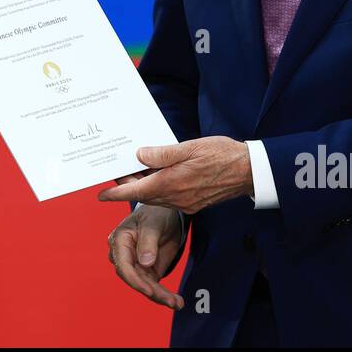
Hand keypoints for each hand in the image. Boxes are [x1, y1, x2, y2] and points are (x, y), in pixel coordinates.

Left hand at [97, 137, 252, 213]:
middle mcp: (176, 198)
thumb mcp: (189, 147)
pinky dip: (159, 190)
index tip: (101, 195)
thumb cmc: (222, 155)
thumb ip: (162, 153)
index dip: (116, 194)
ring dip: (144, 188)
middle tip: (117, 174)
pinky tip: (159, 177)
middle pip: (144, 196)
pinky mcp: (194, 203)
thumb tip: (140, 155)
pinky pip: (169, 199)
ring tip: (135, 173)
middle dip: (128, 187)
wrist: (250, 171)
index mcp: (171, 184)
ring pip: (157, 198)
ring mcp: (186, 203)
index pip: (135, 192)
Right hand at [107, 203, 185, 308]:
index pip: (123, 265)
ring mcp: (136, 265)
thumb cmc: (155, 213)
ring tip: (177, 303)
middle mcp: (124, 255)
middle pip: (135, 279)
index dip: (135, 280)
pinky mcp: (147, 272)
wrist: (166, 214)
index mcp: (120, 240)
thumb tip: (145, 262)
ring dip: (160, 296)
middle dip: (152, 292)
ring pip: (145, 285)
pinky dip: (164, 295)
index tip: (149, 291)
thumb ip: (148, 241)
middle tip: (170, 300)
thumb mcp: (153, 223)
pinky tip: (176, 301)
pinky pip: (153, 286)